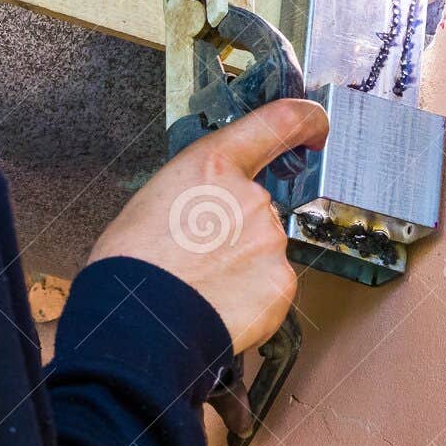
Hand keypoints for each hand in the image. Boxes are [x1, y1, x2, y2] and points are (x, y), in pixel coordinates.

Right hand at [88, 99, 329, 353]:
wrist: (138, 326)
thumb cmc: (130, 264)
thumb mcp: (153, 199)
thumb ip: (196, 190)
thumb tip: (207, 205)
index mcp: (214, 165)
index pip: (279, 121)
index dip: (305, 120)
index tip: (315, 126)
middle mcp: (252, 197)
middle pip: (258, 205)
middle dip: (235, 228)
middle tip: (198, 255)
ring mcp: (271, 242)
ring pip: (264, 248)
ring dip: (242, 263)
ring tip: (201, 286)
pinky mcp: (282, 284)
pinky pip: (271, 284)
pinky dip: (251, 296)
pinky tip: (219, 305)